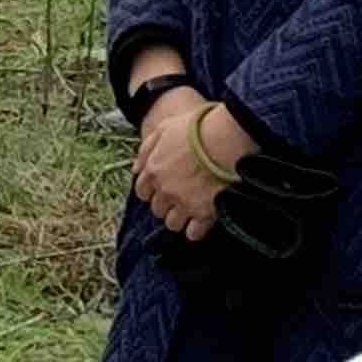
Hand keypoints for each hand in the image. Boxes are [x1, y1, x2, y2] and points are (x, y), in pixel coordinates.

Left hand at [129, 75, 230, 238]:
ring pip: (172, 223)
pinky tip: (202, 221)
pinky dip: (196, 230)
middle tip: (180, 196)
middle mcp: (165, 190)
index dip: (152, 191)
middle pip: (157, 209)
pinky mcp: (203, 213)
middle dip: (167, 204)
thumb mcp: (164, 129)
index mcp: (153, 170)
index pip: (143, 191)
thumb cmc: (197, 129)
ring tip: (192, 209)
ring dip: (180, 218)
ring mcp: (183, 203)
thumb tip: (136, 168)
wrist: (225, 139)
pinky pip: (193, 233)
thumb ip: (147, 149)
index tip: (162, 188)